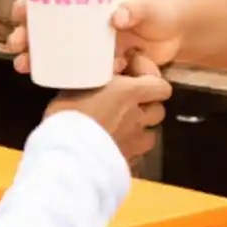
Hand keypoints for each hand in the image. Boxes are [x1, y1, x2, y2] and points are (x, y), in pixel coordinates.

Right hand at [8, 0, 184, 74]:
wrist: (178, 38)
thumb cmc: (160, 14)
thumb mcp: (148, 7)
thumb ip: (134, 9)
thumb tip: (116, 16)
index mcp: (93, 7)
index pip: (56, 0)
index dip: (34, 4)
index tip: (20, 10)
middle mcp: (86, 27)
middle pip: (47, 28)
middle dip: (26, 34)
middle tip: (16, 44)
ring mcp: (91, 48)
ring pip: (55, 51)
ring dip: (35, 57)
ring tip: (22, 65)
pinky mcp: (100, 68)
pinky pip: (75, 72)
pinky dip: (59, 75)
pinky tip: (45, 80)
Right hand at [45, 53, 171, 162]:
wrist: (65, 156)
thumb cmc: (69, 114)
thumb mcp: (82, 82)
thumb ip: (107, 69)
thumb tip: (122, 63)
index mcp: (130, 94)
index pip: (161, 86)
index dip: (150, 76)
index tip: (132, 71)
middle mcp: (138, 118)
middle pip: (158, 109)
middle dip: (147, 103)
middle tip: (128, 99)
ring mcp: (134, 144)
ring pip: (150, 134)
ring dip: (141, 127)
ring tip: (123, 124)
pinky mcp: (125, 163)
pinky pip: (136, 153)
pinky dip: (129, 146)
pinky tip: (114, 143)